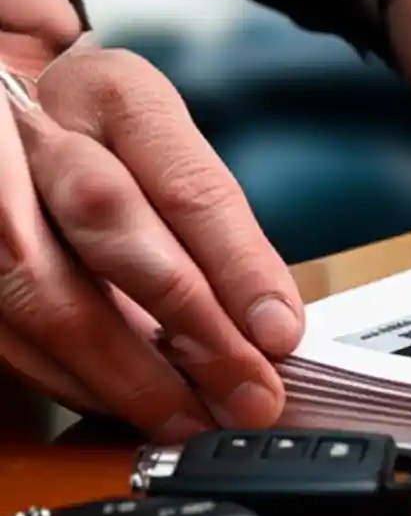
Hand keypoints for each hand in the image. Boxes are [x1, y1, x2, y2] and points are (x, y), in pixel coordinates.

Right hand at [0, 0, 302, 438]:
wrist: (3, 115)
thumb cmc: (100, 140)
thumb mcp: (165, 154)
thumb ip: (213, 226)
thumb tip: (270, 325)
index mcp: (112, 97)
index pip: (185, 183)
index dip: (237, 265)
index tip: (279, 333)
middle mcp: (35, 132)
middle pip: (111, 226)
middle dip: (188, 326)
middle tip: (246, 392)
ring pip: (46, 288)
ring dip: (128, 374)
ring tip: (194, 419)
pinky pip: (9, 330)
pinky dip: (74, 379)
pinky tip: (127, 407)